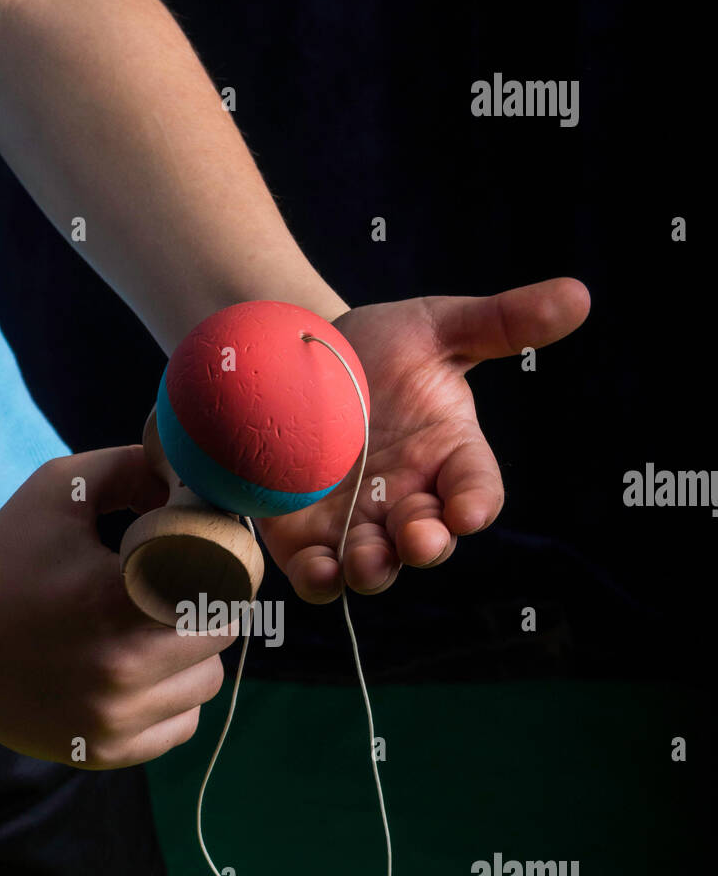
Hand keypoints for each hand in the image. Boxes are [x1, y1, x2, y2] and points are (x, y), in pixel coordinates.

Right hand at [0, 448, 225, 766]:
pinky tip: (144, 677)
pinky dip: (173, 703)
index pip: (226, 590)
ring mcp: (112, 717)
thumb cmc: (4, 552)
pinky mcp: (102, 751)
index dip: (229, 572)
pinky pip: (180, 727)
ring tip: (157, 635)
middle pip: (220, 637)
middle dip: (210, 611)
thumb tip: (199, 475)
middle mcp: (119, 666)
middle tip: (184, 596)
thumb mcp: (63, 488)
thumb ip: (136, 468)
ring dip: (193, 659)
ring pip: (204, 686)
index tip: (214, 563)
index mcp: (116, 598)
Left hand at [256, 277, 590, 601]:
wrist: (298, 360)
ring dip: (374, 569)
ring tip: (367, 560)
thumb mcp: (436, 326)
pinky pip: (318, 573)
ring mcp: (358, 523)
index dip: (476, 501)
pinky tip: (317, 569)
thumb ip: (501, 321)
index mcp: (448, 454)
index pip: (476, 486)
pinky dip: (320, 580)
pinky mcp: (308, 539)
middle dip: (427, 542)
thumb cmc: (379, 347)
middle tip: (420, 538)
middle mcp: (409, 497)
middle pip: (430, 536)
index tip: (469, 510)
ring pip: (375, 564)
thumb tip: (578, 295)